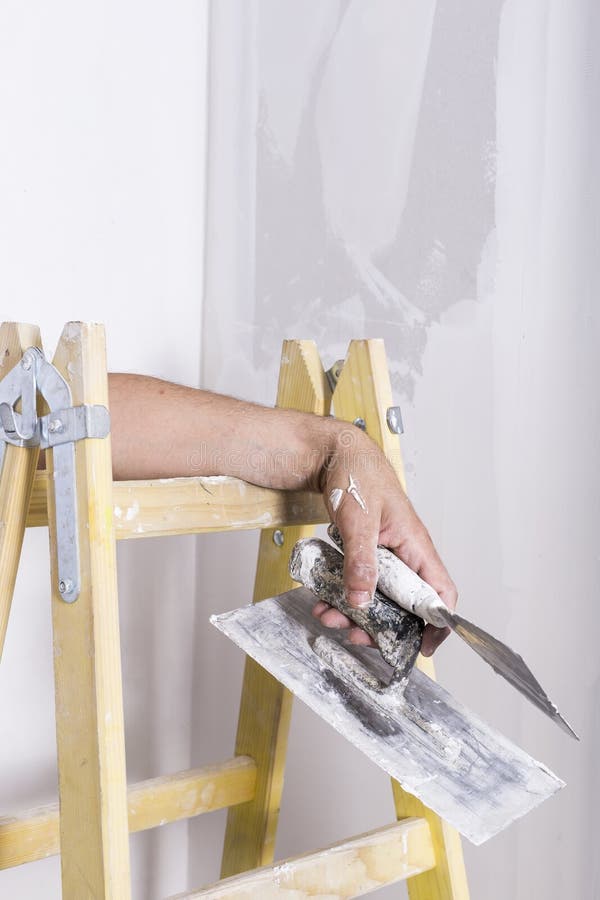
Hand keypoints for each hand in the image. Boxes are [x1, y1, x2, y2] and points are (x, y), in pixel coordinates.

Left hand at [313, 426, 456, 656]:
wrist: (332, 453)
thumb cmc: (355, 474)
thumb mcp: (357, 520)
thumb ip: (362, 560)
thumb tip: (363, 600)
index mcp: (415, 545)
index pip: (440, 593)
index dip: (437, 624)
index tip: (420, 648)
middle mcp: (404, 554)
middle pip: (406, 605)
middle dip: (382, 626)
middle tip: (356, 635)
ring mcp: (384, 555)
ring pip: (378, 598)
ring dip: (355, 614)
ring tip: (328, 617)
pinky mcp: (364, 554)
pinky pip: (359, 584)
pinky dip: (342, 597)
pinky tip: (322, 600)